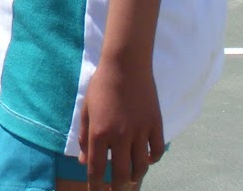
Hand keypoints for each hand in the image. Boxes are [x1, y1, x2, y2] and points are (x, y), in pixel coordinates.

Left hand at [78, 56, 164, 188]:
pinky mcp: (156, 125)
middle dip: (118, 187)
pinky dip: (153, 160)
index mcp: (99, 132)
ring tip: (131, 180)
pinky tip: (147, 161)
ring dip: (136, 177)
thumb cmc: (101, 85)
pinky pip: (157, 151)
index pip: (97, 168)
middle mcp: (120, 136)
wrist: (125, 65)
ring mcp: (140, 131)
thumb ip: (85, 137)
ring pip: (141, 166)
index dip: (96, 185)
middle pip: (122, 174)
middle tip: (116, 190)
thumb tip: (84, 162)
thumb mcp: (86, 110)